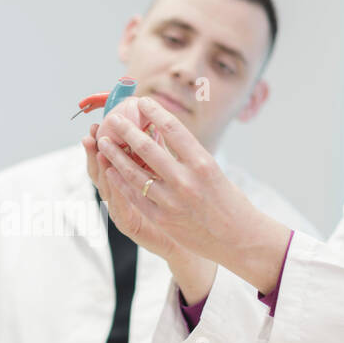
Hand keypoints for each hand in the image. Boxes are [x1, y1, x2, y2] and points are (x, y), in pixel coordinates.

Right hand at [82, 120, 177, 260]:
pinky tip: (112, 175)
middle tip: (90, 134)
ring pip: (106, 188)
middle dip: (94, 152)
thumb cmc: (182, 210)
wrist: (192, 243)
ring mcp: (123, 212)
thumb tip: (154, 123)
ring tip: (98, 150)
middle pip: (101, 172)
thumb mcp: (168, 178)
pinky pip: (120, 206)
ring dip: (101, 168)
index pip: (108, 160)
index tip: (97, 124)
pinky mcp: (131, 226)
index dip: (101, 143)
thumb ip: (157, 156)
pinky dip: (115, 190)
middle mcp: (120, 197)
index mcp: (127, 184)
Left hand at [95, 97, 291, 292]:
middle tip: (113, 119)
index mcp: (203, 163)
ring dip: (115, 155)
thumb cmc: (230, 203)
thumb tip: (166, 137)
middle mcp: (186, 180)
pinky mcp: (162, 219)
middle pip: (147, 148)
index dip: (154, 112)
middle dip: (126, 130)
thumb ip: (189, 157)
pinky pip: (135, 197)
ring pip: (134, 173)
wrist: (239, 240)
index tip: (142, 102)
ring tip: (103, 142)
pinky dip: (120, 182)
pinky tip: (110, 170)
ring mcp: (172, 201)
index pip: (172, 129)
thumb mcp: (215, 172)